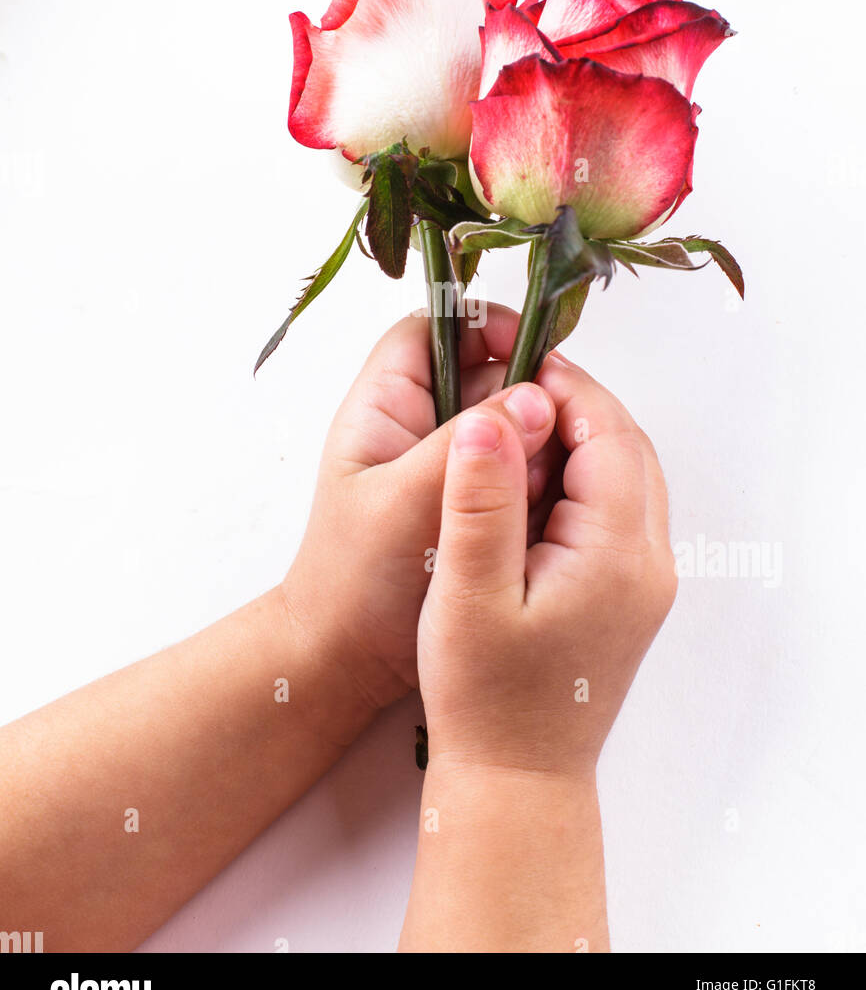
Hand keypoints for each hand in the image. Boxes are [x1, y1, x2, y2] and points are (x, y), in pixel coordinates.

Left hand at [281, 304, 563, 714]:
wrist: (347, 663)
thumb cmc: (356, 584)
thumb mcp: (407, 504)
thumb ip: (468, 447)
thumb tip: (538, 396)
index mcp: (384, 408)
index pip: (434, 329)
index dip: (485, 326)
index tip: (537, 355)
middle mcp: (417, 427)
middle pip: (485, 372)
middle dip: (529, 390)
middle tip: (565, 423)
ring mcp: (446, 467)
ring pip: (508, 423)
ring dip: (540, 440)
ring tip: (561, 475)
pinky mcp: (471, 504)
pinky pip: (517, 471)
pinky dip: (541, 480)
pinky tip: (557, 505)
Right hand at [400, 355, 676, 952]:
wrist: (516, 780)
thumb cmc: (485, 698)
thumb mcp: (467, 593)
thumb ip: (482, 500)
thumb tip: (494, 416)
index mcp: (618, 554)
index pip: (610, 436)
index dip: (566, 388)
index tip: (515, 362)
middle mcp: (648, 563)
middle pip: (628, 449)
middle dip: (576, 406)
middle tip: (512, 384)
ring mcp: (644, 581)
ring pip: (627, 477)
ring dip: (581, 439)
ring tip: (517, 424)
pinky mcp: (628, 594)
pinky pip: (618, 509)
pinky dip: (582, 477)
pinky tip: (532, 481)